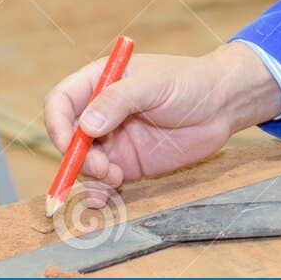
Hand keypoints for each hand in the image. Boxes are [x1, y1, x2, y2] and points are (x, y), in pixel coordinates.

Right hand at [42, 42, 280, 193]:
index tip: (68, 143)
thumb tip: (86, 125)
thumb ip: (120, 100)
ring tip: (114, 177)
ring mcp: (113, 139)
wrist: (224, 106)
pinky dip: (99, 191)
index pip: (61, 101)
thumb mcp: (155, 84)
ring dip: (89, 176)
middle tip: (101, 166)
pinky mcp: (128, 162)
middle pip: (68, 137)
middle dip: (76, 156)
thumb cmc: (191, 83)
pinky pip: (103, 180)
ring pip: (82, 162)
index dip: (56, 123)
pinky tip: (106, 197)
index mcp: (102, 81)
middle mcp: (101, 111)